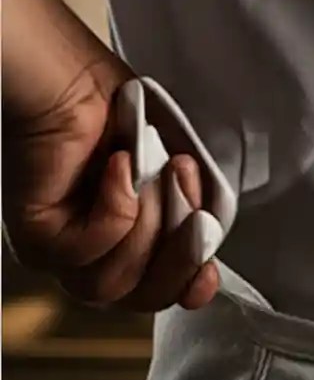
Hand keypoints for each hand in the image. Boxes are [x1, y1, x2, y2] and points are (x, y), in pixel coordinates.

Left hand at [2, 60, 219, 310]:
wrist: (75, 80)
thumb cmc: (123, 113)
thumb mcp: (179, 177)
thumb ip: (195, 220)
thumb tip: (209, 262)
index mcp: (127, 244)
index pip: (158, 293)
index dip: (187, 287)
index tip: (210, 272)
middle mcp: (90, 254)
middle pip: (142, 299)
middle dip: (179, 257)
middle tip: (197, 215)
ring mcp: (61, 250)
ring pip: (114, 284)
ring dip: (147, 228)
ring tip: (157, 175)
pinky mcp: (37, 237)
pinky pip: (88, 250)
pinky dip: (115, 207)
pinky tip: (118, 167)